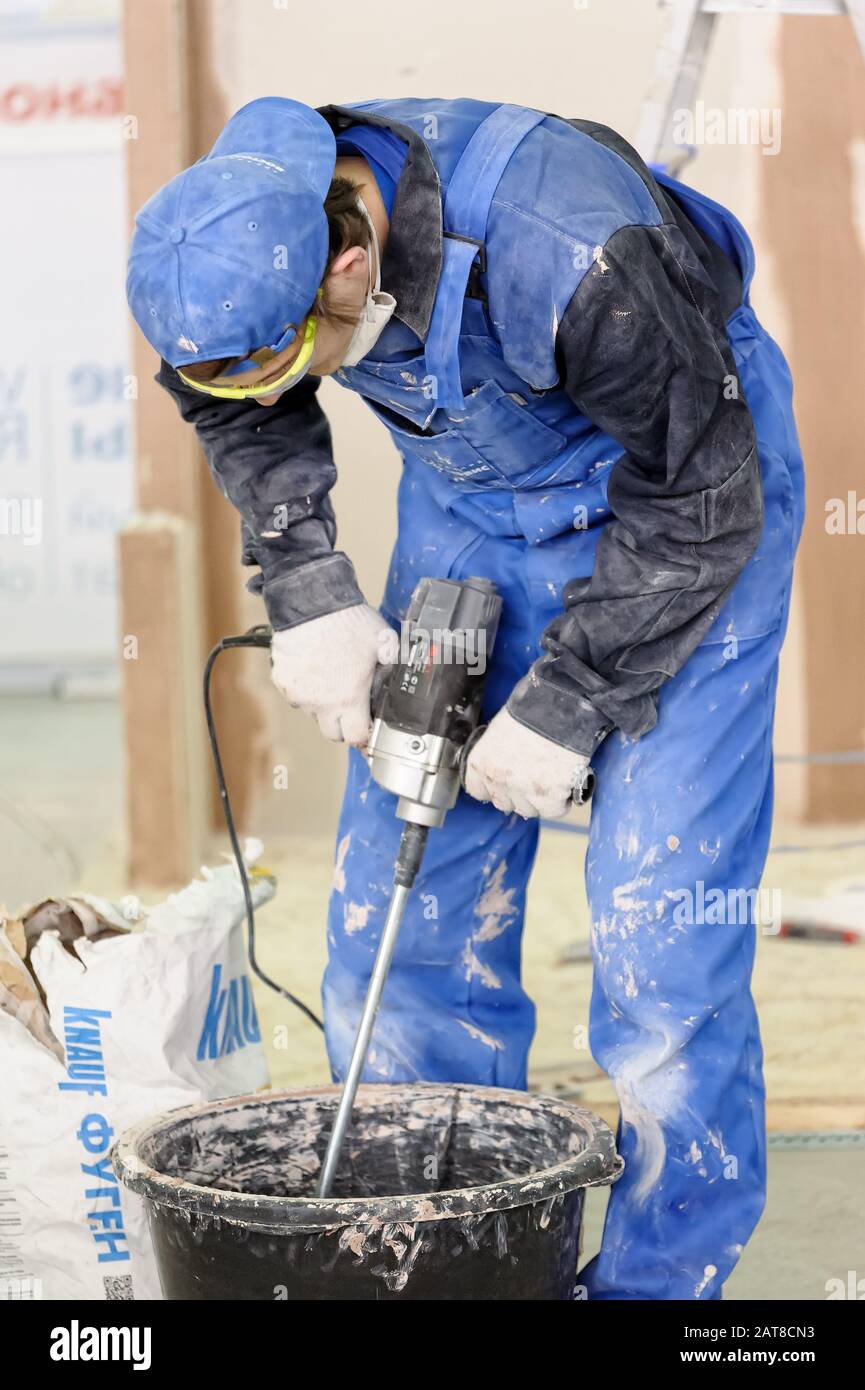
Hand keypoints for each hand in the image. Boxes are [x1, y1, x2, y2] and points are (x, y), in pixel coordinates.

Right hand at [270, 604, 393, 744]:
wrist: (312, 601)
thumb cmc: (349, 621)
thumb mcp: (385, 642)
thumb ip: (392, 665)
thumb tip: (400, 675)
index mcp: (350, 698)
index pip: (356, 737)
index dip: (364, 735)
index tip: (366, 728)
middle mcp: (322, 702)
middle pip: (332, 733)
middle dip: (343, 724)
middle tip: (349, 705)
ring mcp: (299, 693)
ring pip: (312, 713)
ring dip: (322, 705)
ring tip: (331, 678)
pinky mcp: (282, 680)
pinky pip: (294, 695)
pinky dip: (304, 688)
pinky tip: (313, 668)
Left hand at [464, 708, 591, 818]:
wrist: (560, 707)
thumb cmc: (531, 709)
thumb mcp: (500, 730)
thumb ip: (497, 755)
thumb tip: (505, 765)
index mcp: (481, 762)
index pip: (477, 790)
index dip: (493, 786)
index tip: (504, 783)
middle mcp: (498, 780)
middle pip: (503, 803)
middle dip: (516, 794)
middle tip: (531, 779)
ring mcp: (524, 791)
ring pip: (529, 811)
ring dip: (538, 800)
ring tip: (550, 780)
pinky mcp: (551, 797)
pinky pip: (554, 811)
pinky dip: (561, 802)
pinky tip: (564, 786)